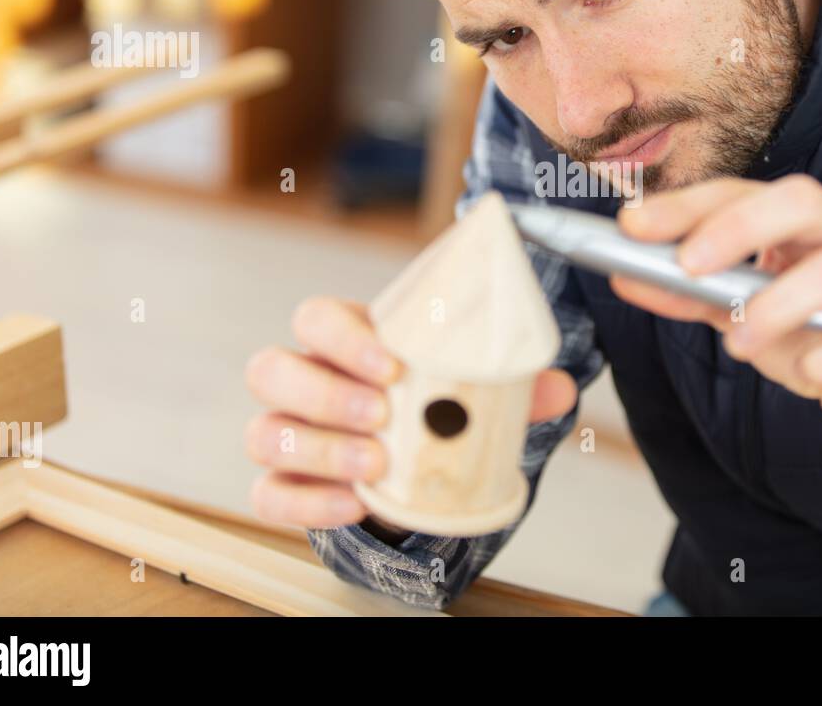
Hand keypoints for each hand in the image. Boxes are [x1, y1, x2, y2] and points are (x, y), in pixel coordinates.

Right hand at [244, 296, 576, 529]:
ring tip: (375, 464)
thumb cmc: (430, 403)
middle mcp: (302, 380)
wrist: (412, 462)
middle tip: (381, 414)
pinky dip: (306, 503)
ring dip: (318, 448)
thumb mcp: (467, 385)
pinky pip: (268, 494)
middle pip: (270, 370)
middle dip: (324, 392)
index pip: (314, 317)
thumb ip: (509, 381)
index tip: (392, 363)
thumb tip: (557, 387)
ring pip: (264, 433)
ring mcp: (287, 433)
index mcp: (343, 339)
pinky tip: (352, 503)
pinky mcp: (284, 485)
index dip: (343, 337)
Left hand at [611, 176, 821, 523]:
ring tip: (739, 341)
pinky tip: (807, 369)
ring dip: (778, 305)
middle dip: (742, 226)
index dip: (688, 206)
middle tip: (691, 265)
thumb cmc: (808, 335)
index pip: (742, 193)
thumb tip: (623, 274)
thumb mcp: (738, 312)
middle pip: (805, 201)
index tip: (633, 225)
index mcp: (798, 225)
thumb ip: (686, 293)